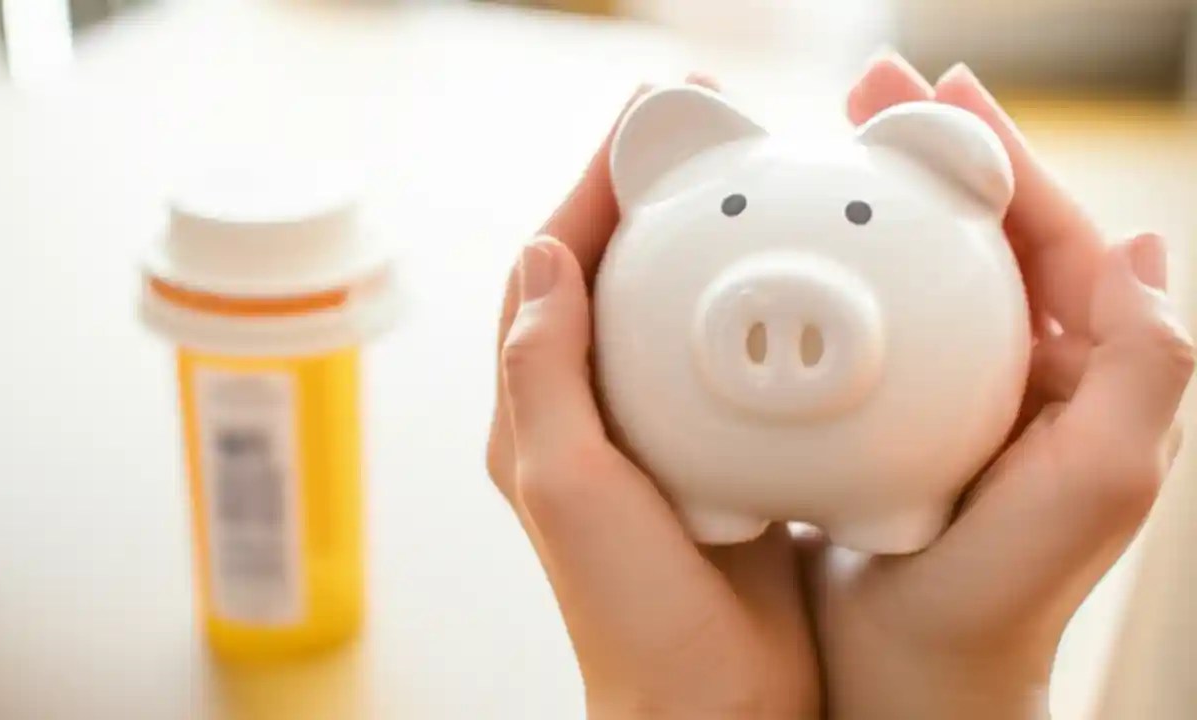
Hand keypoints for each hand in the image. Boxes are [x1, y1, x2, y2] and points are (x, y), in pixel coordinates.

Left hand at [486, 78, 818, 718]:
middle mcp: (586, 416)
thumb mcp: (570, 487)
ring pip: (660, 310)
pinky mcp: (710, 453)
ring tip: (734, 180)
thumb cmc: (632, 618)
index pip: (549, 273)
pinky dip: (737, 306)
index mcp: (538, 415)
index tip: (640, 126)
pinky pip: (717, 357)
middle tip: (691, 132)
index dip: (587, 191)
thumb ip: (546, 374)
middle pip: (603, 277)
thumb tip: (538, 257)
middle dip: (637, 199)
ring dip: (686, 241)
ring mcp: (651, 433)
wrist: (715, 703)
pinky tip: (779, 280)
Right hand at [811, 56, 1194, 719]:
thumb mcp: (1101, 483)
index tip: (940, 95)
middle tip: (872, 92)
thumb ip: (1146, 367)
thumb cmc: (1000, 595)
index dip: (1002, 157)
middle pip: (985, 233)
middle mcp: (1028, 370)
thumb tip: (1140, 244)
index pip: (1054, 234)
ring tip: (835, 145)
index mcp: (1086, 372)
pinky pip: (876, 322)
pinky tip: (805, 248)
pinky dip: (846, 273)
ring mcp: (958, 388)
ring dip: (886, 200)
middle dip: (936, 156)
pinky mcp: (896, 413)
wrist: (908, 672)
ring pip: (925, 269)